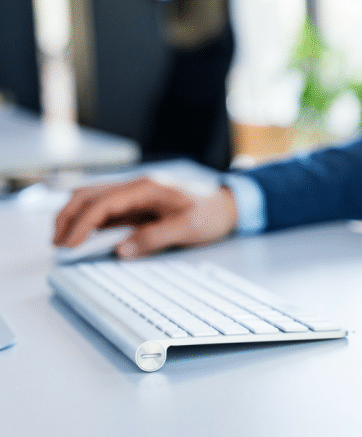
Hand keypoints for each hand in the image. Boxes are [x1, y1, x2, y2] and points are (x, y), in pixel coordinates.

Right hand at [52, 177, 238, 258]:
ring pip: (92, 199)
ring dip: (74, 217)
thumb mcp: (188, 228)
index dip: (82, 224)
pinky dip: (89, 221)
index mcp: (146, 188)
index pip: (102, 203)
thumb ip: (154, 238)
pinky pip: (106, 209)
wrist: (228, 204)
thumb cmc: (212, 213)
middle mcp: (136, 186)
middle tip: (57, 244)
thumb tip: (122, 250)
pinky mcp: (137, 203)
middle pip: (88, 195)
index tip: (70, 244)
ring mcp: (135, 193)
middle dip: (67, 218)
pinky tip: (82, 236)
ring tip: (63, 241)